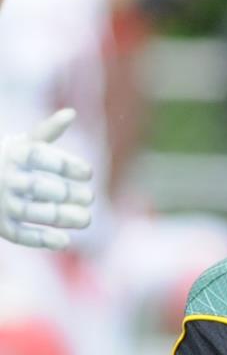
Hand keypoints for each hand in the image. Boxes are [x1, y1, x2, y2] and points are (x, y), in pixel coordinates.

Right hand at [0, 109, 92, 249]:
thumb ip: (47, 132)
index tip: (89, 174)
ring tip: (86, 219)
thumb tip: (71, 112)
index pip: (40, 158)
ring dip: (60, 217)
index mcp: (12, 154)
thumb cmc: (6, 159)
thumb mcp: (21, 143)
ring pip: (30, 211)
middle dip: (66, 193)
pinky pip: (18, 234)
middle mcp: (3, 178)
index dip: (66, 166)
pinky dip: (40, 239)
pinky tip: (64, 241)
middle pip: (37, 186)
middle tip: (90, 198)